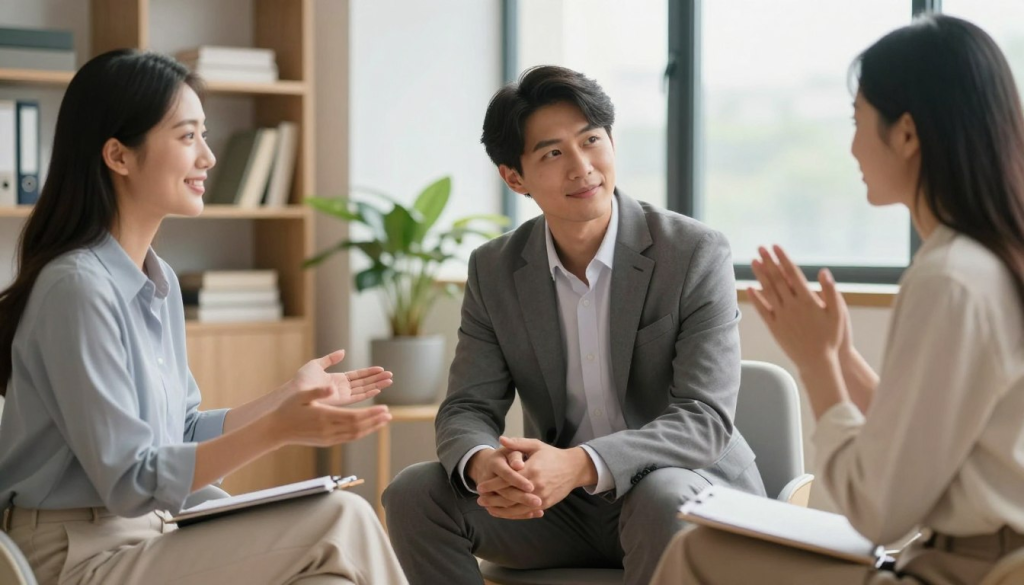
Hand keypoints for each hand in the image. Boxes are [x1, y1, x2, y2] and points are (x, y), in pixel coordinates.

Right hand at [267, 386, 391, 446]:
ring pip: (355, 435)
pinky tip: (368, 428)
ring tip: (383, 421)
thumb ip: (318, 390)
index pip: (354, 417)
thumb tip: (332, 386)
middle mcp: (328, 430)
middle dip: (375, 421)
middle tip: (389, 414)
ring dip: (371, 428)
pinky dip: (361, 433)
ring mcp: (328, 438)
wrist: (276, 429)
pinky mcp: (327, 442)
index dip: (371, 413)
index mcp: (324, 417)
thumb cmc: (288, 409)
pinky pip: (348, 438)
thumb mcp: (301, 396)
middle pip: (358, 427)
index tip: (384, 408)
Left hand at [287, 349, 392, 406]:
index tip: (381, 369)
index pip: (357, 376)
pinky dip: (367, 393)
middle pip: (363, 383)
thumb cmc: (301, 381)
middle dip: (377, 379)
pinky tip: (377, 389)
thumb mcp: (316, 365)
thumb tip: (342, 351)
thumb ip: (330, 359)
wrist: (294, 392)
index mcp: (337, 380)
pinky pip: (356, 397)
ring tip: (389, 381)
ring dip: (376, 385)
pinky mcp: (339, 401)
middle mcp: (341, 389)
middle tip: (391, 375)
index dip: (369, 372)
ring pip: (363, 389)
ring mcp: (341, 395)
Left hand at [476, 437, 594, 516]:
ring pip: (517, 508)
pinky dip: (513, 514)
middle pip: (509, 496)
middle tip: (480, 499)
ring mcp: (541, 497)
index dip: (492, 484)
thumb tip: (500, 439)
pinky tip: (504, 513)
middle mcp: (536, 486)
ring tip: (488, 508)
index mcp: (531, 470)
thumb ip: (517, 444)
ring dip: (500, 510)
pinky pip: (526, 512)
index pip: (507, 480)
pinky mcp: (545, 504)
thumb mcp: (535, 445)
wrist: (573, 468)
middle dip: (493, 499)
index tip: (480, 486)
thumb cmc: (552, 455)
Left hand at [748, 246, 844, 370]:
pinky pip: (763, 310)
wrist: (818, 362)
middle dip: (769, 262)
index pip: (792, 274)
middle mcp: (792, 306)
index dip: (783, 259)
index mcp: (807, 300)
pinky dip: (755, 298)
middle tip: (760, 247)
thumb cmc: (832, 337)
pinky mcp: (775, 327)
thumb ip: (831, 291)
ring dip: (760, 275)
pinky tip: (749, 288)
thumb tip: (823, 271)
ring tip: (753, 261)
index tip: (776, 246)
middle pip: (777, 279)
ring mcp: (781, 317)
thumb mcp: (838, 313)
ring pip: (768, 292)